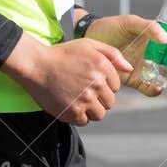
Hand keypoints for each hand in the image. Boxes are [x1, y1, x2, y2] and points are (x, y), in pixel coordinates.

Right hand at [1, 33, 131, 124]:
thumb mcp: (88, 45)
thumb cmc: (62, 54)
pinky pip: (85, 121)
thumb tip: (129, 69)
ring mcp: (85, 99)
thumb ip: (113, 54)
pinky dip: (78, 116)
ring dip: (91, 110)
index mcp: (102, 67)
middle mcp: (96, 83)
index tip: (90, 80)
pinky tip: (69, 104)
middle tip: (83, 91)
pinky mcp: (73, 112)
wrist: (36, 65)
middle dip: (99, 98)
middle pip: (110, 102)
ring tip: (77, 99)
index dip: (104, 85)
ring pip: (99, 114)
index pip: (116, 87)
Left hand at [81, 14, 166, 94]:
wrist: (89, 41)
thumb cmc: (110, 27)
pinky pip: (148, 87)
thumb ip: (148, 27)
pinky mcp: (134, 80)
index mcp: (155, 37)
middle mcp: (154, 53)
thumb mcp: (129, 22)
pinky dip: (155, 90)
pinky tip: (160, 89)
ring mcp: (145, 67)